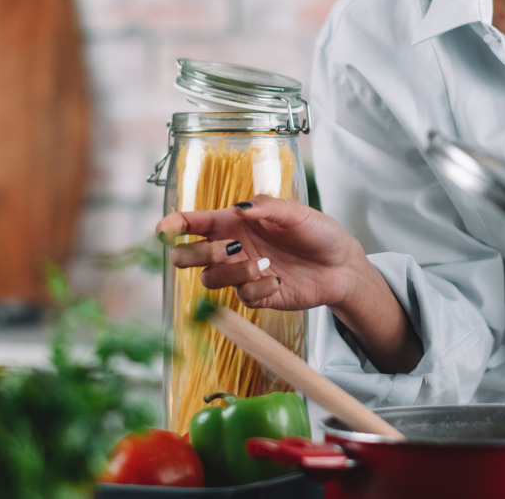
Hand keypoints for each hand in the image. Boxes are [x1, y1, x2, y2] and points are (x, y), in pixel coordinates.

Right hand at [156, 195, 369, 311]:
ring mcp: (241, 273)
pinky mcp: (256, 296)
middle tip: (229, 248)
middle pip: (187, 257)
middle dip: (196, 254)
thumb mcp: (296, 212)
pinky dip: (257, 289)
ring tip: (265, 264)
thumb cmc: (317, 232)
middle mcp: (232, 248)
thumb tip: (238, 208)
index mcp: (233, 223)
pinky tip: (277, 280)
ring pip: (210, 279)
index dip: (172, 226)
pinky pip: (241, 297)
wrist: (341, 265)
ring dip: (233, 272)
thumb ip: (266, 207)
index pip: (192, 224)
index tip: (163, 231)